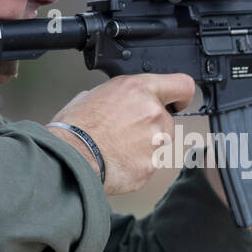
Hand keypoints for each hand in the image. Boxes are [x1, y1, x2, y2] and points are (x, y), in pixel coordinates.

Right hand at [48, 73, 195, 195]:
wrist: (70, 159)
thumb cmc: (75, 128)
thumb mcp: (94, 95)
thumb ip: (120, 96)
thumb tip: (123, 101)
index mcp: (138, 90)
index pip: (181, 85)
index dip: (180, 96)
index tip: (177, 103)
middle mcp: (152, 113)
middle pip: (166, 119)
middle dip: (151, 126)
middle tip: (125, 132)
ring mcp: (154, 141)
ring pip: (159, 143)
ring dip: (144, 146)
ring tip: (115, 147)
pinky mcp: (151, 166)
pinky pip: (148, 163)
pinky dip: (136, 164)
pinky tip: (115, 161)